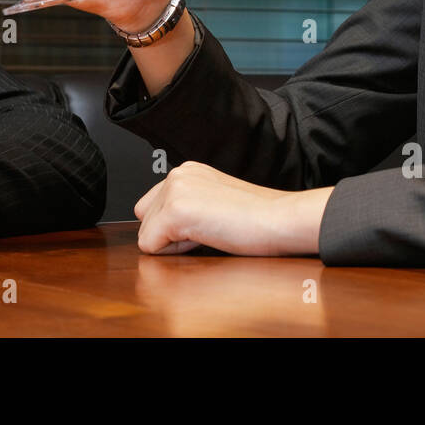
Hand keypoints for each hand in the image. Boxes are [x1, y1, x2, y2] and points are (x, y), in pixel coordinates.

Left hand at [134, 161, 333, 256]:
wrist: (280, 219)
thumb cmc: (258, 219)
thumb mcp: (216, 202)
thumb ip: (190, 206)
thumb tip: (164, 230)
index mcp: (187, 171)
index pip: (151, 209)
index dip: (175, 228)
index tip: (208, 223)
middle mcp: (176, 174)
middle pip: (144, 222)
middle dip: (169, 236)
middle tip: (210, 229)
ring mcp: (174, 191)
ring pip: (146, 235)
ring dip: (174, 244)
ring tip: (211, 232)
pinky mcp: (175, 211)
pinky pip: (150, 247)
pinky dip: (175, 253)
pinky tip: (206, 237)